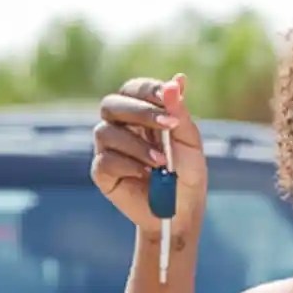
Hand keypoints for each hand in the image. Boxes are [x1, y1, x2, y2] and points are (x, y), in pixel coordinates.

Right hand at [91, 73, 207, 236]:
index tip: (168, 95)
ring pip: (106, 132)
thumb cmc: (187, 174)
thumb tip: (178, 80)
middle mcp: (120, 127)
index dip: (148, 90)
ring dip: (138, 145)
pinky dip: (129, 165)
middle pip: (112, 104)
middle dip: (141, 112)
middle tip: (169, 125)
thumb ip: (180, 112)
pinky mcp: (102, 172)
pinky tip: (147, 175)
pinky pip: (106, 161)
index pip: (134, 89)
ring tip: (163, 162)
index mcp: (141, 114)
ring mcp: (108, 149)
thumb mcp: (189, 142)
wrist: (181, 212)